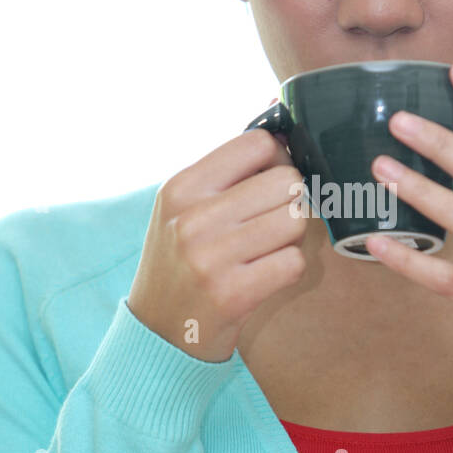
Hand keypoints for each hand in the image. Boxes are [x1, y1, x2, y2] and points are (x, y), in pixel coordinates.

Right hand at [128, 130, 306, 361]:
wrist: (157, 333)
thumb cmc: (181, 263)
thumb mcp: (184, 209)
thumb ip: (227, 173)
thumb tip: (280, 119)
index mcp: (181, 187)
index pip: (256, 143)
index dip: (278, 159)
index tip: (271, 180)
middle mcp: (192, 217)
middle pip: (286, 181)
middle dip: (289, 201)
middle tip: (270, 223)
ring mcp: (211, 257)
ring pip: (295, 219)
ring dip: (290, 237)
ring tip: (264, 250)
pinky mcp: (232, 293)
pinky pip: (293, 262)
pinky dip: (287, 269)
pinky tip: (262, 276)